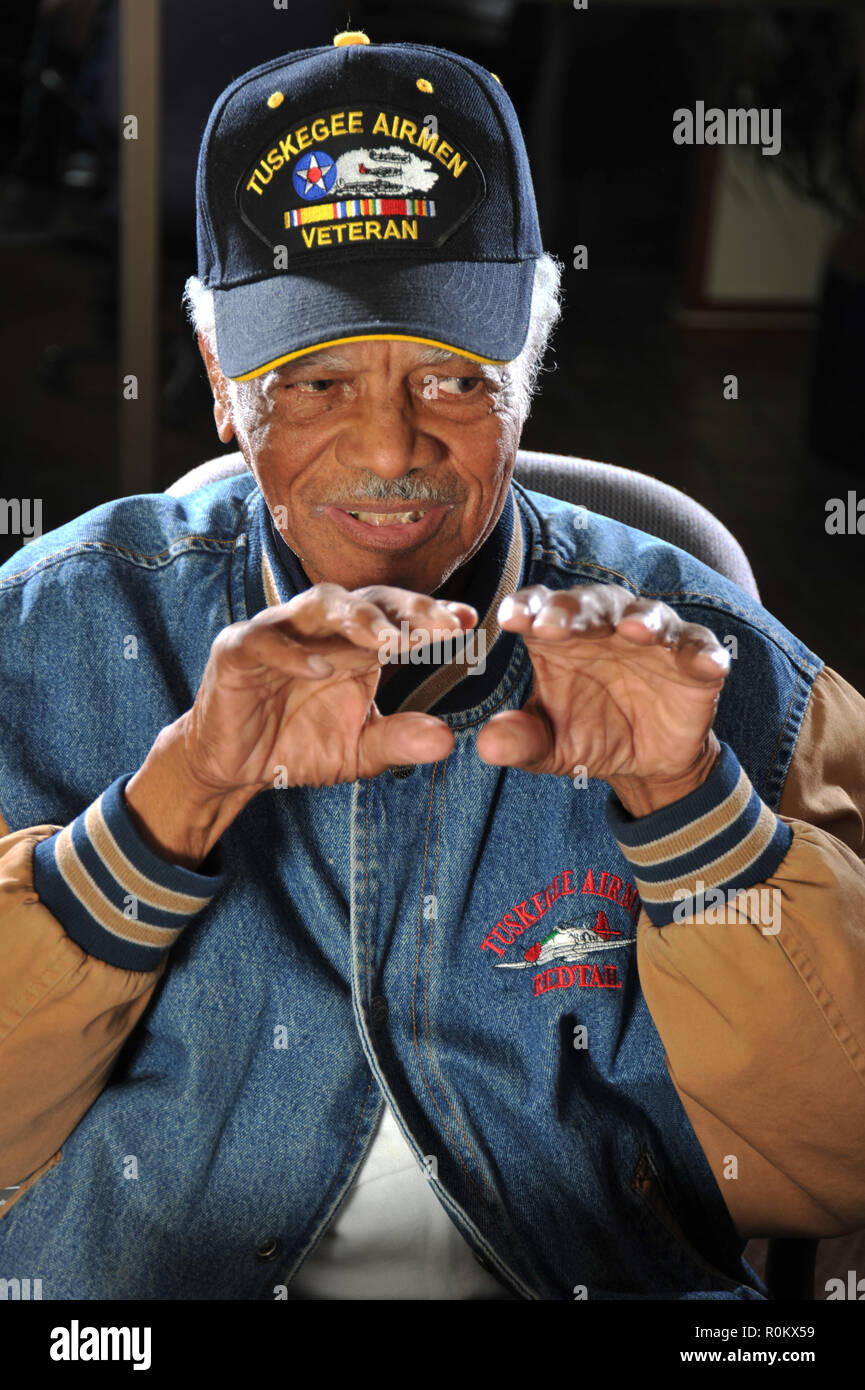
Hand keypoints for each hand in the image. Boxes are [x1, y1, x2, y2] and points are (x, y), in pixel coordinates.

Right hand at [125, 586, 475, 865]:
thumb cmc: (298, 746)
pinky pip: (265, 640)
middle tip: (441, 624)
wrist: (235, 766)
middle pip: (366, 599)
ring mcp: (278, 633)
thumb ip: (399, 741)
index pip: (398, 616)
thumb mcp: (358, 751)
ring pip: (318, 605)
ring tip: (388, 640)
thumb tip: (448, 739)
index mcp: (354, 644)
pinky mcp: (238, 651)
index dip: (431, 616)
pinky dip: (293, 653)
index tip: (470, 622)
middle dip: (405, 609)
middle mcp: (320, 628)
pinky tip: (321, 668)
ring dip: (355, 618)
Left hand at [475, 583, 729, 814]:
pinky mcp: (694, 661)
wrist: (646, 761)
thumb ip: (522, 740)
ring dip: (641, 621)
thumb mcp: (551, 746)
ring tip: (631, 631)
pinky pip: (700, 650)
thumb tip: (487, 745)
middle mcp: (606, 626)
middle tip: (553, 625)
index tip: (509, 619)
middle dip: (573, 612)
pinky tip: (704, 664)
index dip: (526, 608)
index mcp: (561, 635)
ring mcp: (653, 640)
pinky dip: (703, 654)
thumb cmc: (589, 735)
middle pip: (591, 605)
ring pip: (648, 617)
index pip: (540, 609)